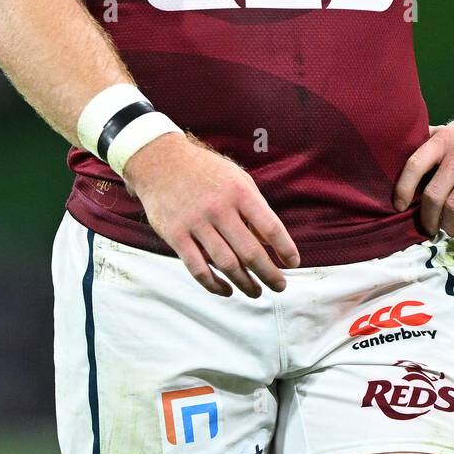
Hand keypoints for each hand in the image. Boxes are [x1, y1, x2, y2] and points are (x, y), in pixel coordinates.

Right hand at [122, 131, 300, 297]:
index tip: (293, 263)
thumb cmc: (205, 171)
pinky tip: (227, 289)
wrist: (160, 162)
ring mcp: (196, 223)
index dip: (285, 248)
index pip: (270, 226)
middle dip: (269, 274)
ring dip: (246, 284)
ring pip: (226, 264)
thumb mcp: (237, 178)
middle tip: (280, 286)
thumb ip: (255, 207)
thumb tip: (269, 242)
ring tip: (256, 292)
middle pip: (250, 251)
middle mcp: (219, 208)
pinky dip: (214, 285)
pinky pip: (198, 269)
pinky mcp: (175, 235)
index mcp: (239, 192)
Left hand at [393, 98, 453, 236]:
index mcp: (445, 139)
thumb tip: (399, 151)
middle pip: (434, 194)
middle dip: (428, 218)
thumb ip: (431, 142)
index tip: (399, 206)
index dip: (403, 189)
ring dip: (448, 225)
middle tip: (429, 227)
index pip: (415, 165)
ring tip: (449, 229)